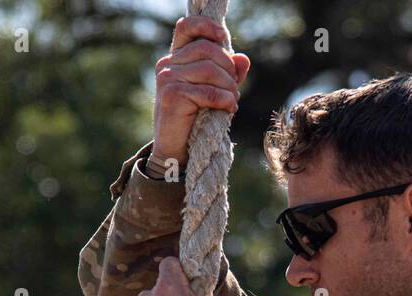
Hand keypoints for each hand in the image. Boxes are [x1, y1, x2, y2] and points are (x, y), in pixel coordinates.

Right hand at [151, 16, 250, 169]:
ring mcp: (167, 79)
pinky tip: (229, 110)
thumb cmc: (194, 121)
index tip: (223, 39)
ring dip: (229, 88)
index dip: (207, 26)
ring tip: (232, 102)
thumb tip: (244, 59)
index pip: (187, 27)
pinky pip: (210, 92)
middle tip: (234, 89)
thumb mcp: (213, 91)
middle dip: (229, 69)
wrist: (175, 151)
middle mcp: (167, 65)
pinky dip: (226, 101)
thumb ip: (227, 74)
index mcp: (174, 58)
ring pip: (211, 71)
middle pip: (208, 50)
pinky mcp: (172, 96)